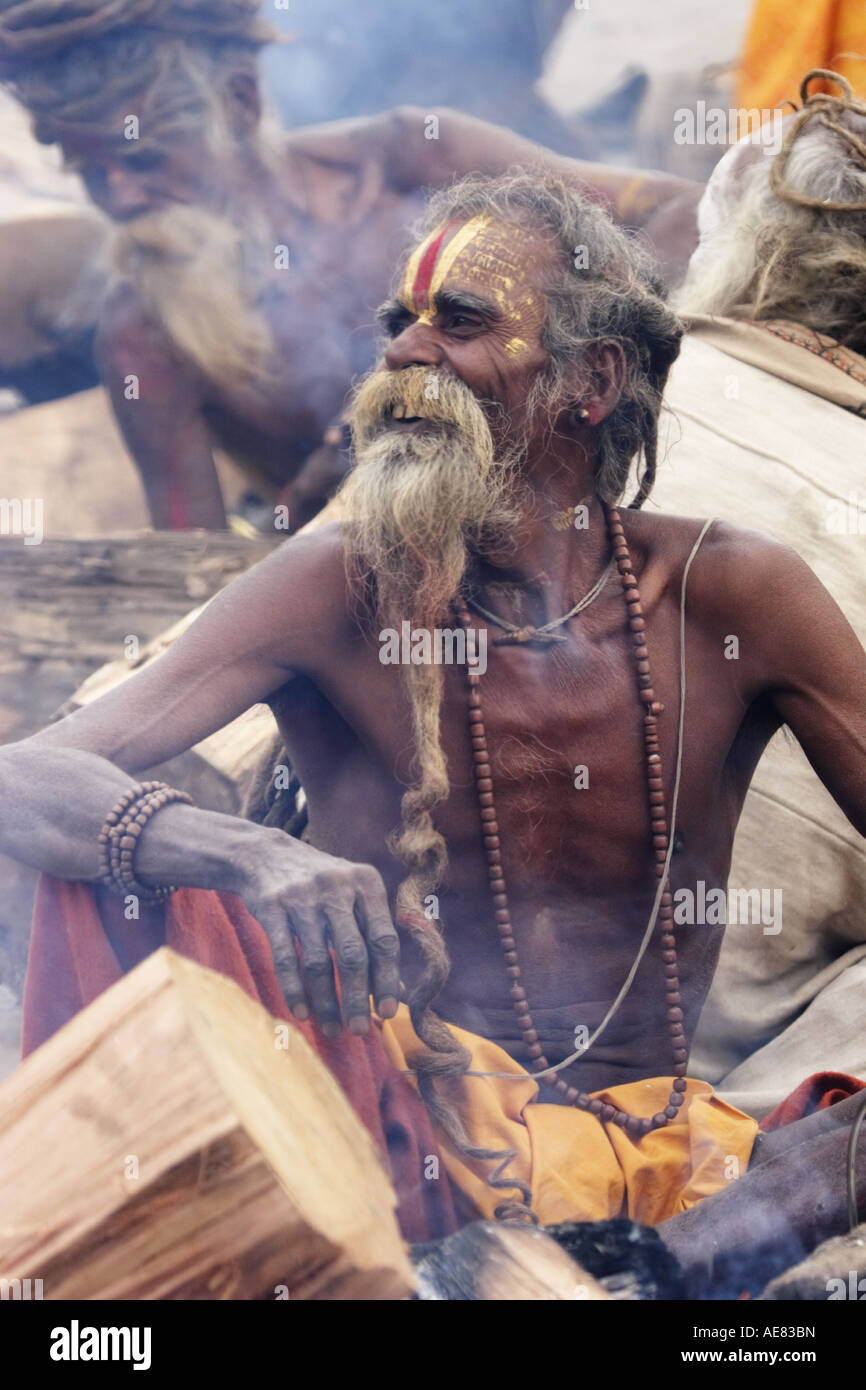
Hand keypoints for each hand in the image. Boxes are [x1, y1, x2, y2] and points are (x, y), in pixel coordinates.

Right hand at [238, 829, 399, 1037]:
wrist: (265, 855)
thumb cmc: (321, 886)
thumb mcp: (354, 898)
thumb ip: (375, 937)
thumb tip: (400, 990)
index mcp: (366, 882)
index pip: (384, 938)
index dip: (388, 979)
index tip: (388, 1013)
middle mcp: (337, 886)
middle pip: (352, 954)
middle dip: (357, 997)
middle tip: (359, 1030)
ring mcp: (302, 896)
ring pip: (318, 960)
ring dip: (325, 1001)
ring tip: (330, 1029)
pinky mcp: (271, 906)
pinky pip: (284, 956)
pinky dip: (294, 988)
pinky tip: (301, 1012)